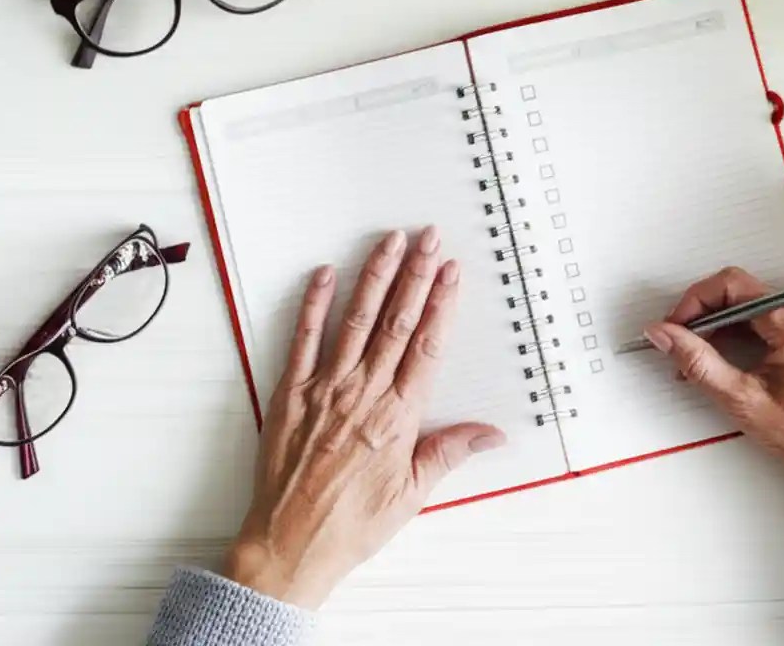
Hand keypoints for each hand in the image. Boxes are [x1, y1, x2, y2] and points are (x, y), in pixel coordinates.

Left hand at [223, 227, 505, 608]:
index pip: (427, 347)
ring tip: (389, 241)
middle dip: (415, 275)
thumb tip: (493, 434)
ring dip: (374, 277)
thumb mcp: (413, 495)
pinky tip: (324, 274)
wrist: (290, 545)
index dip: (442, 304)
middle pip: (397, 323)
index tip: (452, 272)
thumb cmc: (352, 525)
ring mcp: (325, 390)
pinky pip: (303, 340)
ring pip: (356, 321)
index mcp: (398, 418)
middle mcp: (364, 395)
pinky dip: (313, 305)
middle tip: (429, 237)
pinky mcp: (291, 395)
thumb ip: (450, 452)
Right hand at [643, 266, 783, 595]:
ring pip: (755, 304)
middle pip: (742, 291)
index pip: (732, 286)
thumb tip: (663, 334)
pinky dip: (745, 331)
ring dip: (723, 325)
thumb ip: (696, 360)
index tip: (674, 327)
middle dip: (706, 316)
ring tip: (702, 360)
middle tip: (682, 346)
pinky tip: (729, 359)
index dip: (694, 302)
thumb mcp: (740, 399)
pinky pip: (772, 316)